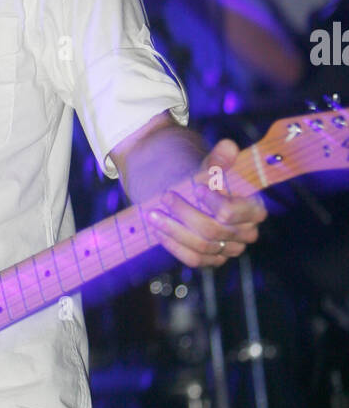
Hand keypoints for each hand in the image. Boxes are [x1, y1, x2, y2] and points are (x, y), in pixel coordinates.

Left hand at [147, 139, 266, 268]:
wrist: (200, 199)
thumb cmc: (210, 182)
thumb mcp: (214, 169)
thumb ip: (220, 159)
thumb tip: (228, 146)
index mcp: (254, 210)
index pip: (233, 213)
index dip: (215, 203)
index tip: (198, 189)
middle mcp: (246, 234)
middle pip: (213, 230)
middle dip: (185, 214)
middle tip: (165, 197)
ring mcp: (230, 250)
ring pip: (201, 246)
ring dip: (174, 231)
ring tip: (153, 215)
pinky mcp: (213, 260)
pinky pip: (193, 259)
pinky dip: (174, 246)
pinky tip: (158, 232)